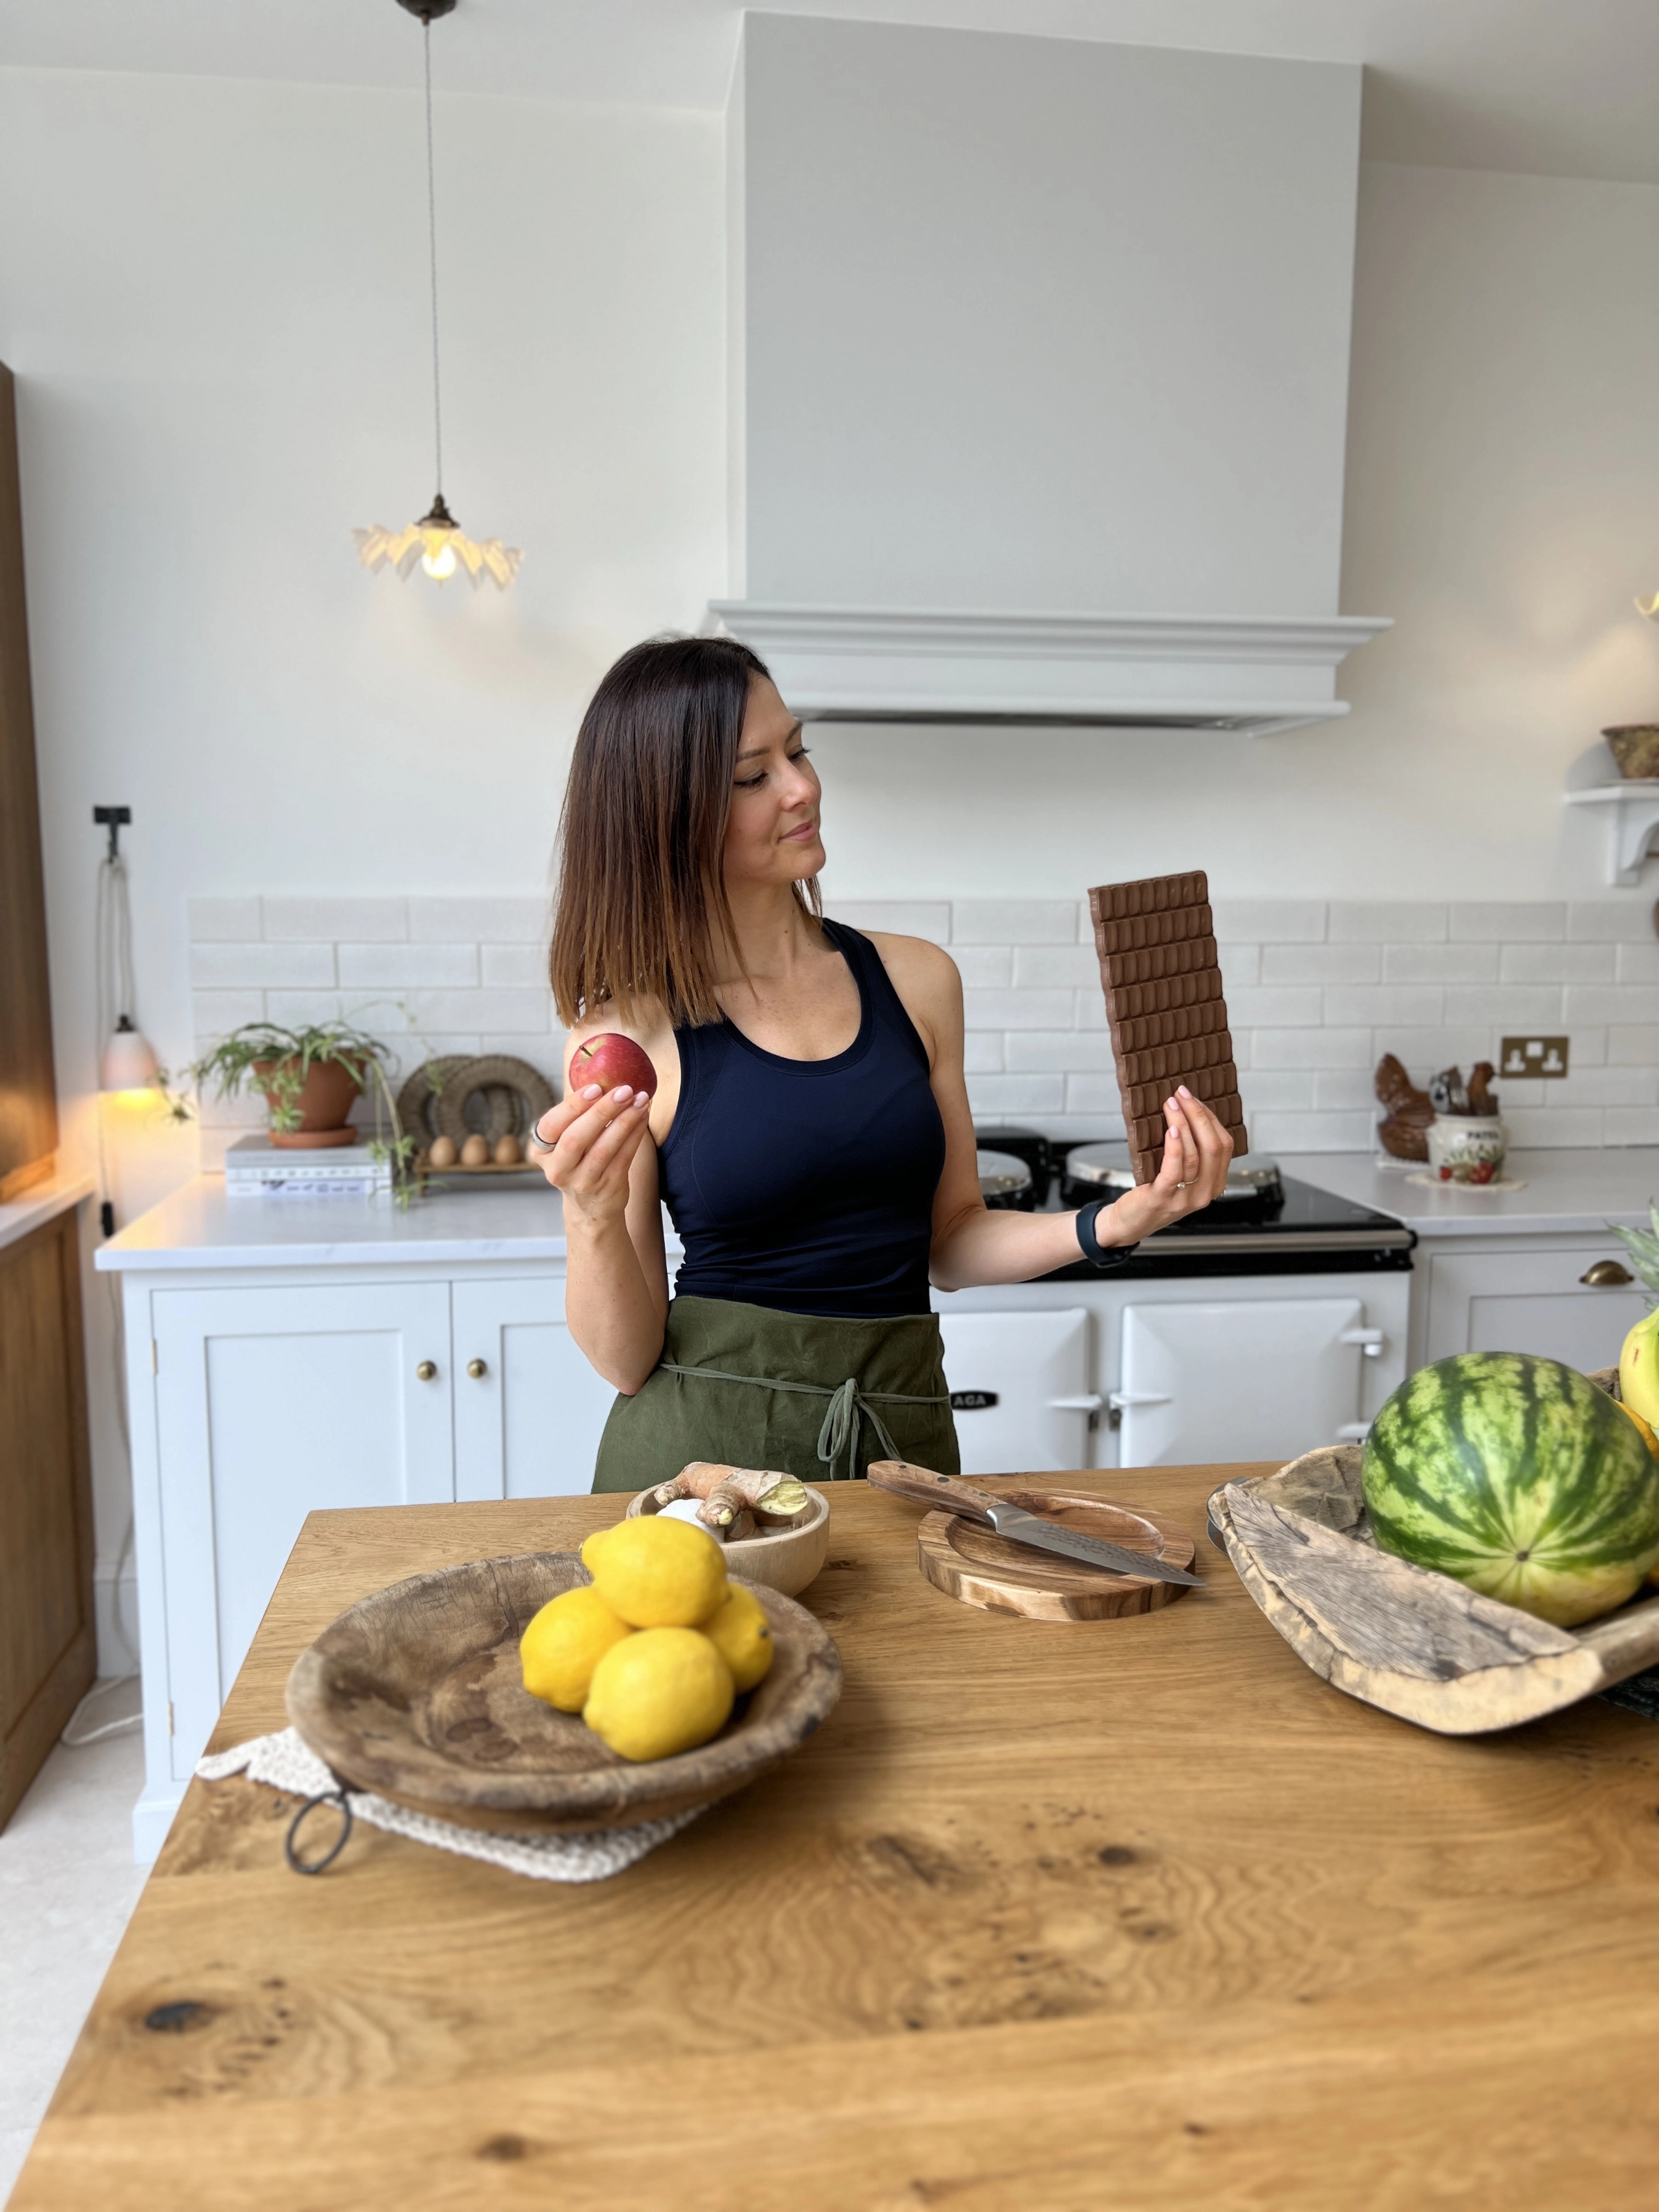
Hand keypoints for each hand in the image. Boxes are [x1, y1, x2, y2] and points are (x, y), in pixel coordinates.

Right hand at [527, 1082, 651, 1228]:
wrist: (590, 1206)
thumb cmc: (579, 1160)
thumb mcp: (566, 1141)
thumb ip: (577, 1115)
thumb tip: (604, 1075)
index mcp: (541, 1152)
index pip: (551, 1126)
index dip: (573, 1106)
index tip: (595, 1087)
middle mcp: (558, 1170)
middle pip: (576, 1139)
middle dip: (602, 1111)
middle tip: (624, 1090)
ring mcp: (582, 1183)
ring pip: (604, 1149)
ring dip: (625, 1121)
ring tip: (641, 1099)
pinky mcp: (607, 1189)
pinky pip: (624, 1157)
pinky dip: (635, 1134)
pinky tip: (642, 1116)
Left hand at [1094, 1086, 1234, 1244]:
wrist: (1129, 1223)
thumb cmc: (1154, 1193)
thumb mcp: (1181, 1175)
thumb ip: (1191, 1153)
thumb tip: (1187, 1110)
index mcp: (1214, 1184)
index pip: (1224, 1145)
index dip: (1211, 1118)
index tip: (1194, 1098)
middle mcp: (1205, 1193)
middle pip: (1213, 1147)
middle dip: (1198, 1115)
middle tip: (1182, 1094)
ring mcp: (1186, 1198)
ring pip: (1195, 1155)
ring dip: (1182, 1124)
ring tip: (1170, 1105)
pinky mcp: (1162, 1198)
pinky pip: (1175, 1170)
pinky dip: (1175, 1146)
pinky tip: (1170, 1129)